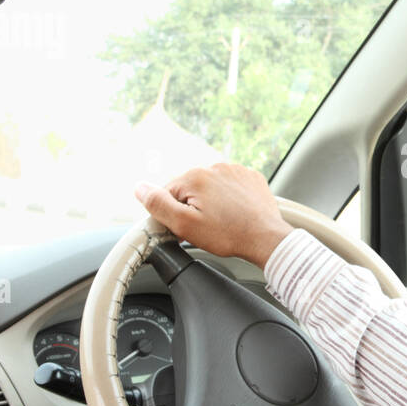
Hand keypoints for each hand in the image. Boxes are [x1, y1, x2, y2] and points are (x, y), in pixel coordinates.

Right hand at [134, 163, 293, 268]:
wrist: (266, 238)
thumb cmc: (228, 234)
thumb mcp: (185, 225)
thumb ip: (158, 204)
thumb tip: (139, 188)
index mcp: (195, 176)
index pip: (168, 193)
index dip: (173, 214)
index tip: (185, 228)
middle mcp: (215, 167)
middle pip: (190, 189)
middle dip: (192, 208)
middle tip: (205, 228)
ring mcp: (235, 170)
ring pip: (211, 188)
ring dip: (211, 203)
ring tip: (222, 222)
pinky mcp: (251, 178)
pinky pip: (230, 187)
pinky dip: (229, 199)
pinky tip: (235, 214)